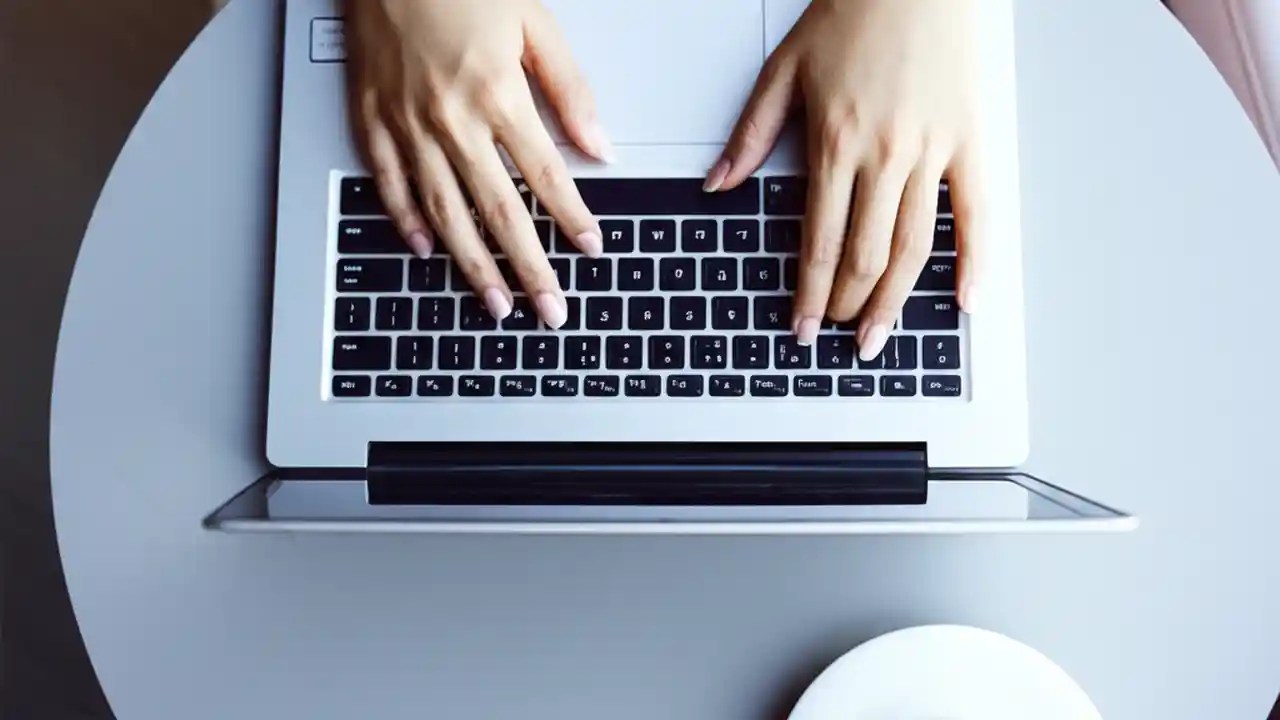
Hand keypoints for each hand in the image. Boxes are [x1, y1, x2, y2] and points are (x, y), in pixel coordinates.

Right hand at [346, 0, 612, 326]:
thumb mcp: (534, 21)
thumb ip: (569, 89)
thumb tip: (598, 144)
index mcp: (497, 93)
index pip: (546, 175)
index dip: (572, 218)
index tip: (591, 248)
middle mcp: (450, 118)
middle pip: (498, 211)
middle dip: (529, 268)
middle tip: (549, 308)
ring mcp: (406, 124)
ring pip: (445, 212)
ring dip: (473, 264)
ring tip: (495, 302)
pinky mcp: (371, 118)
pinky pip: (389, 183)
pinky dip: (408, 220)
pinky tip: (427, 250)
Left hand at [708, 0, 982, 358]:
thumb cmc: (853, 13)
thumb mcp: (785, 70)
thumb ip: (752, 134)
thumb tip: (720, 184)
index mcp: (835, 142)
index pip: (821, 241)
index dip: (810, 292)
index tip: (801, 324)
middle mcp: (886, 155)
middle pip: (866, 255)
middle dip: (848, 304)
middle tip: (837, 334)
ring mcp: (932, 152)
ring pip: (914, 246)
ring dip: (895, 301)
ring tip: (880, 336)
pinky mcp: (970, 142)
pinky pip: (976, 212)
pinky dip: (974, 260)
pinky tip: (963, 299)